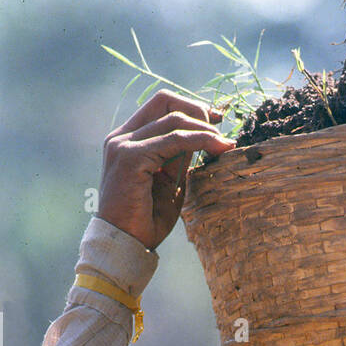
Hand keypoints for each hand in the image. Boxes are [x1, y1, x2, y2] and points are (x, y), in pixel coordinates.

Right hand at [98, 91, 235, 249]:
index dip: (190, 108)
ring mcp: (123, 144)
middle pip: (165, 100)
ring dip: (204, 129)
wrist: (124, 245)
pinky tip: (216, 147)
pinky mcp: (131, 156)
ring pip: (173, 118)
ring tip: (224, 144)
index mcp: (127, 140)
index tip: (216, 121)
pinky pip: (174, 139)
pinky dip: (199, 140)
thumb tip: (202, 138)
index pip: (160, 106)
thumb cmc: (145, 220)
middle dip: (198, 110)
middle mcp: (122, 137)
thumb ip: (179, 158)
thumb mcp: (168, 183)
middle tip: (220, 132)